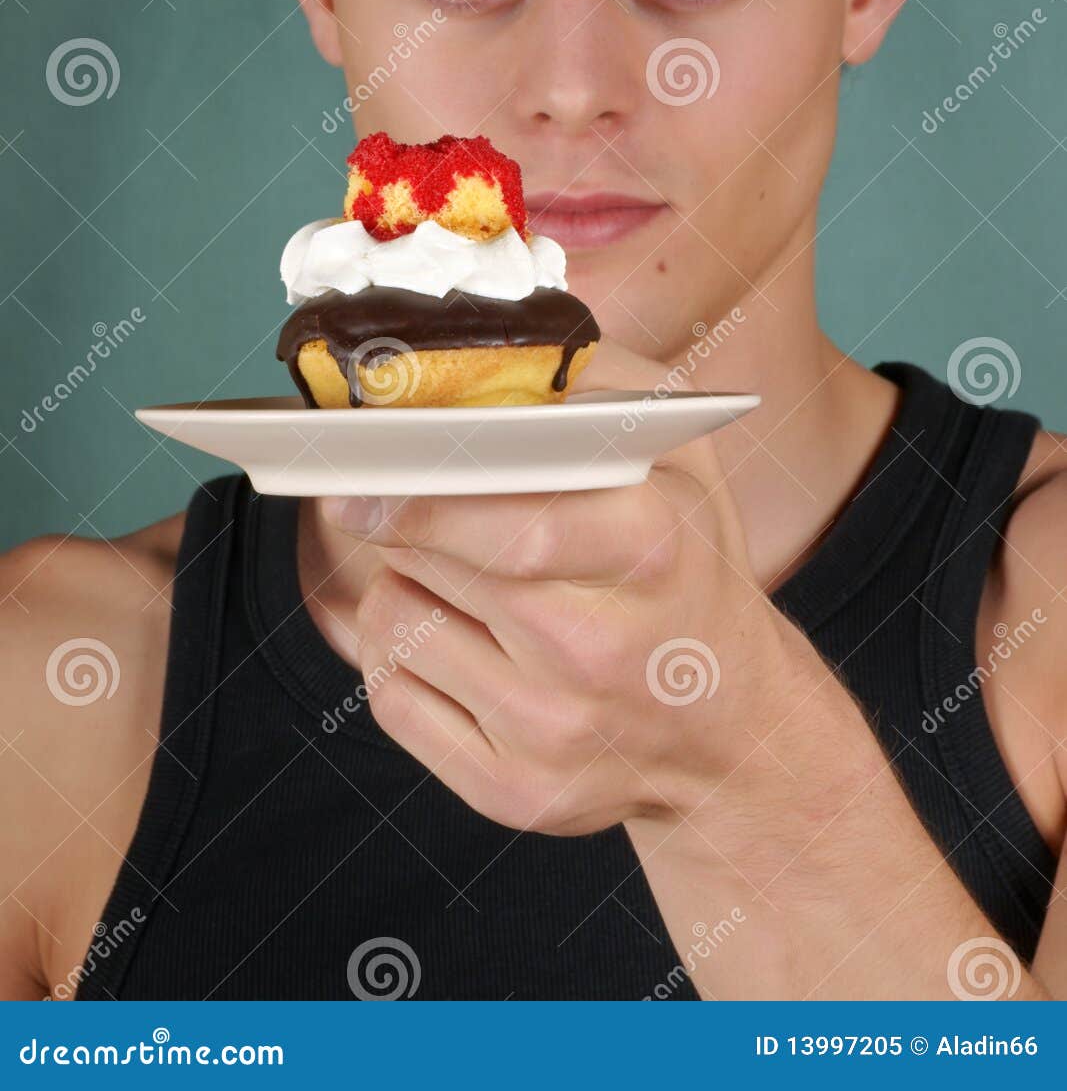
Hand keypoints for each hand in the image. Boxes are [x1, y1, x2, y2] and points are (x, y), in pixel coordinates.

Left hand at [334, 339, 800, 836]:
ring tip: (449, 574)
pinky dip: (397, 654)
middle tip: (391, 496)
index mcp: (655, 550)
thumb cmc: (684, 565)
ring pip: (399, 626)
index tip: (367, 477)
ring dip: (400, 582)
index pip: (521, 528)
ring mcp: (557, 733)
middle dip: (402, 522)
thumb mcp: (675, 457)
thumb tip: (474, 358)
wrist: (726, 724)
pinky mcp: (514, 793)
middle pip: (441, 569)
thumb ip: (590, 388)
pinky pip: (392, 699)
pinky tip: (450, 638)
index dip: (429, 501)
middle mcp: (606, 652)